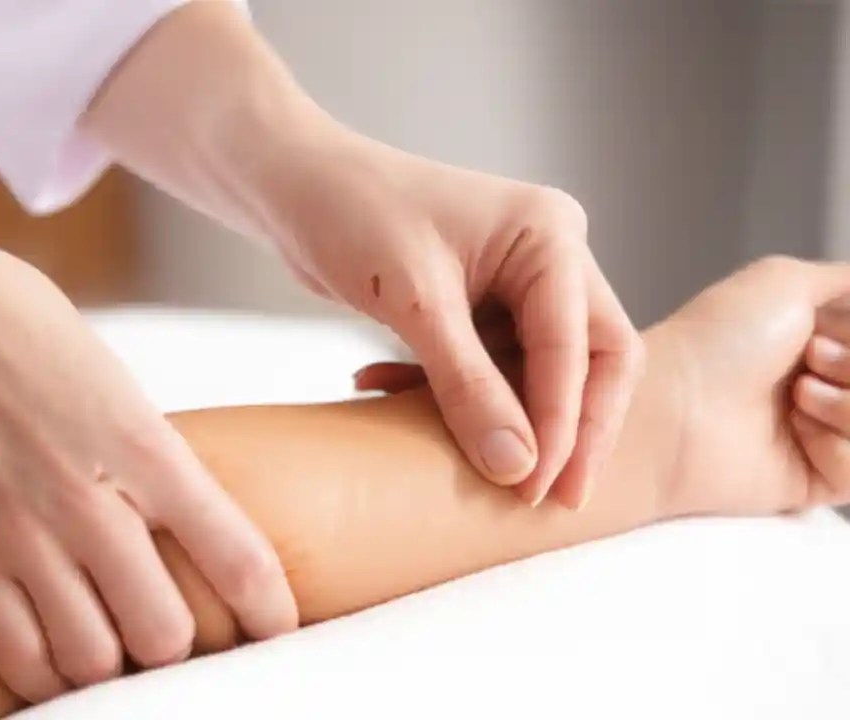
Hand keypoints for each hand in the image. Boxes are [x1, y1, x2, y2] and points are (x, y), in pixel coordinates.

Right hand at [0, 244, 296, 701]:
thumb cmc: (20, 327)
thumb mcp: (115, 383)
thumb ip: (146, 455)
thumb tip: (170, 515)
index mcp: (147, 450)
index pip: (238, 558)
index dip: (270, 613)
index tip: (273, 628)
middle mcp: (95, 504)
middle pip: (166, 635)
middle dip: (176, 646)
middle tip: (164, 630)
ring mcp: (25, 537)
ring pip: (94, 661)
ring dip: (108, 664)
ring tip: (107, 647)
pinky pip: (17, 657)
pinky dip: (43, 677)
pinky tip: (51, 660)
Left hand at [267, 130, 642, 508]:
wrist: (292, 183)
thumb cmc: (351, 213)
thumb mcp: (414, 304)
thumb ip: (468, 387)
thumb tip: (517, 469)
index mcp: (550, 235)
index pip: (581, 348)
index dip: (563, 425)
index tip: (534, 491)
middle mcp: (548, 254)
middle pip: (589, 360)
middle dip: (567, 432)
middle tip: (549, 503)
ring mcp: (516, 279)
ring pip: (540, 370)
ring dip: (505, 416)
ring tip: (463, 461)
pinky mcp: (478, 300)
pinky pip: (493, 363)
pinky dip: (456, 393)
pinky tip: (386, 393)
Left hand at [647, 256, 849, 515]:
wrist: (678, 408)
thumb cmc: (717, 340)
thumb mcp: (785, 281)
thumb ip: (845, 281)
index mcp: (814, 338)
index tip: (822, 332)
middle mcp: (819, 384)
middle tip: (811, 357)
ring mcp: (818, 434)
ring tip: (799, 395)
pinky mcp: (814, 481)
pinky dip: (841, 447)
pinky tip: (798, 432)